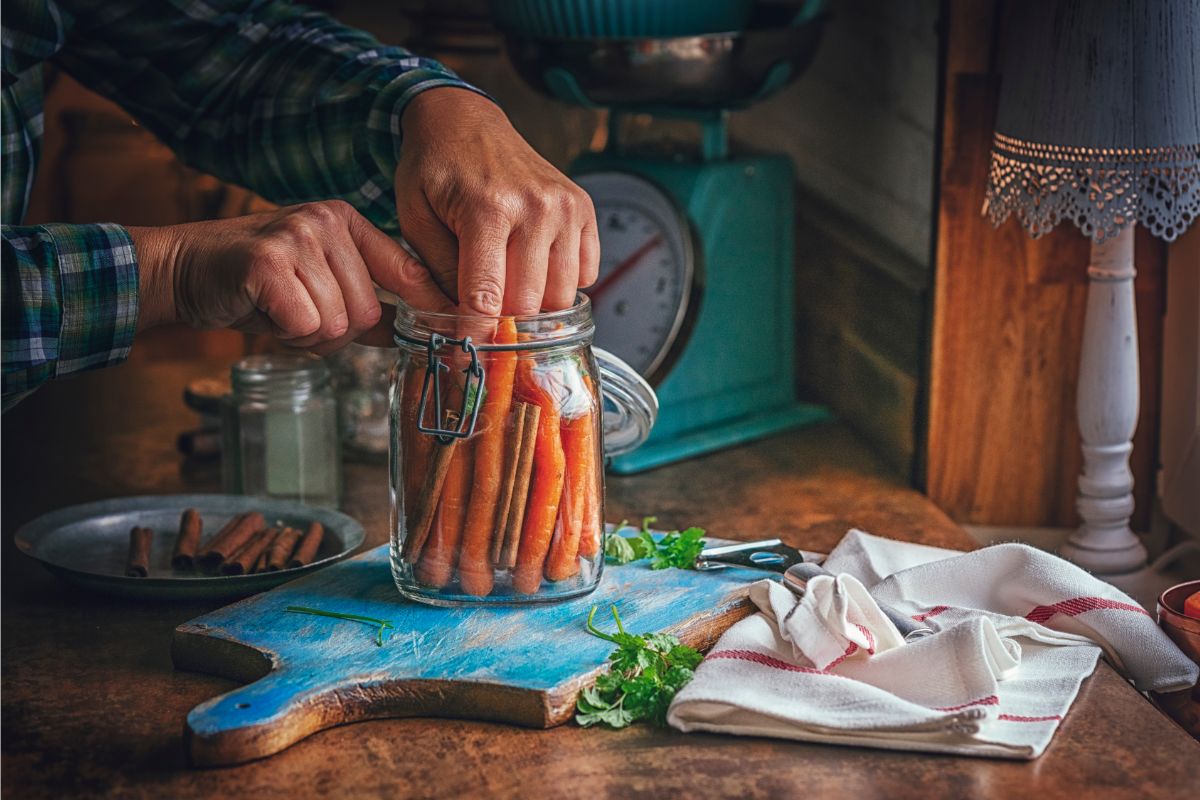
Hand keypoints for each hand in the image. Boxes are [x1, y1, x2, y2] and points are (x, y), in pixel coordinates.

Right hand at [129, 201, 453, 352]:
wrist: (185, 269)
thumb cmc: (257, 285)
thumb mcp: (320, 286)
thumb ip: (367, 306)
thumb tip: (415, 335)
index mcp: (349, 223)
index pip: (408, 270)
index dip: (430, 306)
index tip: (454, 335)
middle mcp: (327, 221)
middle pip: (370, 311)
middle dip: (337, 332)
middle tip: (299, 316)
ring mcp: (298, 236)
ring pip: (339, 322)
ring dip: (308, 333)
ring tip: (280, 309)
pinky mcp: (269, 261)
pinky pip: (306, 323)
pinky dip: (287, 332)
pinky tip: (265, 310)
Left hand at [395, 88, 599, 315]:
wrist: (465, 120)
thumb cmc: (434, 170)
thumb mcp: (415, 220)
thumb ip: (436, 274)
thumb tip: (457, 327)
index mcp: (487, 209)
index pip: (486, 297)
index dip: (475, 334)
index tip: (466, 356)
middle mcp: (536, 207)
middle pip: (529, 304)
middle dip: (504, 323)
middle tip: (484, 323)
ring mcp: (565, 207)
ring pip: (562, 296)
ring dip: (535, 307)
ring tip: (507, 293)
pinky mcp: (583, 209)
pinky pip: (586, 274)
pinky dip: (561, 284)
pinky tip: (533, 270)